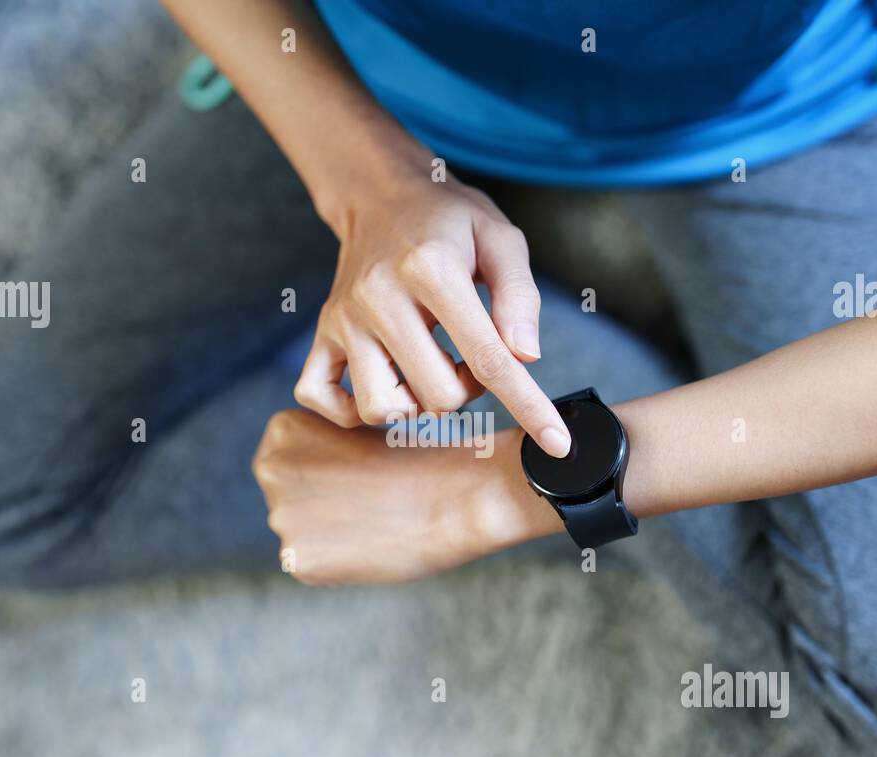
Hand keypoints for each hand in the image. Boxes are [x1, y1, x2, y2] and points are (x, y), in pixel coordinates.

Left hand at [252, 409, 557, 584]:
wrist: (454, 497)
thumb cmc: (418, 461)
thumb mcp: (357, 437)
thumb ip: (318, 458)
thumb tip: (307, 496)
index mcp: (282, 432)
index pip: (286, 464)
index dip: (325, 475)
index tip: (357, 477)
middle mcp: (270, 472)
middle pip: (288, 499)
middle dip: (321, 507)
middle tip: (369, 504)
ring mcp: (281, 518)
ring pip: (300, 535)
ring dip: (330, 536)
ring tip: (375, 523)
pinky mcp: (298, 560)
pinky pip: (313, 567)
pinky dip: (338, 564)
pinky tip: (370, 546)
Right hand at [295, 173, 571, 458]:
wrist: (381, 194)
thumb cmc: (449, 220)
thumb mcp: (501, 238)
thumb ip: (520, 296)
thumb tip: (526, 357)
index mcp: (431, 270)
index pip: (488, 359)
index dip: (527, 406)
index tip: (556, 443)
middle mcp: (379, 298)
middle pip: (438, 396)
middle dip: (468, 389)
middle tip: (469, 354)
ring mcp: (344, 319)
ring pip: (384, 409)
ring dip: (417, 403)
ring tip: (429, 366)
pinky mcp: (321, 333)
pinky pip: (320, 397)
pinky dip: (352, 411)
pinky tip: (385, 387)